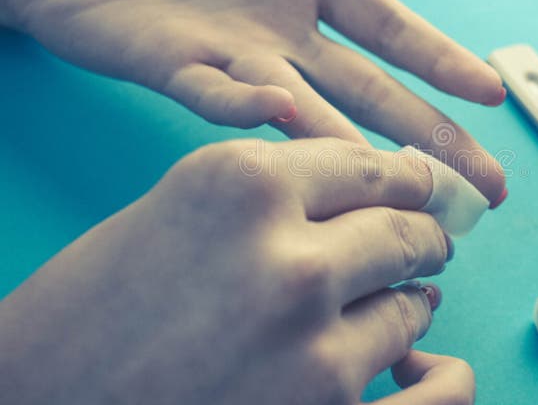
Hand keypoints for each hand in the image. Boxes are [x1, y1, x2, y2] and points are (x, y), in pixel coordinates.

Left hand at [0, 0, 505, 201]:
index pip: (391, 28)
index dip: (443, 61)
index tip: (493, 94)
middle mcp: (282, 29)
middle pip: (372, 90)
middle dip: (432, 137)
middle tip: (483, 186)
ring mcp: (235, 55)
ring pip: (309, 110)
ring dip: (354, 148)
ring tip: (403, 189)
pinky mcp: (175, 67)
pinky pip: (215, 92)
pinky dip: (243, 103)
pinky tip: (278, 112)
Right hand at [0, 138, 474, 404]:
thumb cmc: (90, 313)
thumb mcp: (178, 212)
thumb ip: (273, 195)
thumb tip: (366, 194)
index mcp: (239, 184)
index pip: (362, 164)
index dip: (400, 177)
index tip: (418, 187)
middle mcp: (284, 257)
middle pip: (402, 228)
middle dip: (419, 233)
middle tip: (425, 240)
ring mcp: (311, 347)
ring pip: (413, 304)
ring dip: (410, 300)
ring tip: (400, 299)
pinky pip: (436, 391)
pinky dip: (439, 375)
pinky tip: (422, 364)